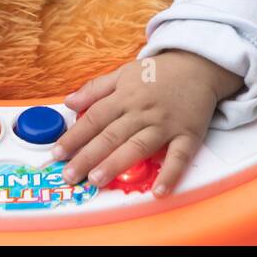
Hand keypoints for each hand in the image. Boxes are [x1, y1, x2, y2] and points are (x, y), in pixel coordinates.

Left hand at [52, 49, 243, 196]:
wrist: (198, 64)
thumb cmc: (158, 73)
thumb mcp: (124, 73)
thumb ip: (96, 89)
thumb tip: (69, 102)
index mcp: (125, 96)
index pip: (94, 118)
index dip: (74, 136)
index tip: (58, 152)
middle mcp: (142, 111)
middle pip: (111, 135)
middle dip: (88, 156)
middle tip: (70, 175)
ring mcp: (165, 124)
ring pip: (138, 146)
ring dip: (117, 164)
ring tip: (97, 180)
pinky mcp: (188, 134)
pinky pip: (178, 157)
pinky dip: (170, 174)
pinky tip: (159, 191)